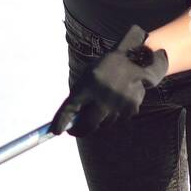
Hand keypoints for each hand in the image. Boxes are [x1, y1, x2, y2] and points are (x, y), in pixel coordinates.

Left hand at [52, 24, 168, 136]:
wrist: (134, 60)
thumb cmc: (105, 68)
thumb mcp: (88, 76)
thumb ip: (80, 96)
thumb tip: (71, 120)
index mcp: (88, 84)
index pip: (70, 107)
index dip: (62, 121)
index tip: (56, 131)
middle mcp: (103, 96)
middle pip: (88, 124)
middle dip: (80, 130)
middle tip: (75, 130)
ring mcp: (119, 103)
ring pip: (104, 124)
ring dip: (100, 120)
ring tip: (102, 106)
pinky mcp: (131, 108)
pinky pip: (118, 120)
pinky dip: (115, 115)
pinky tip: (118, 101)